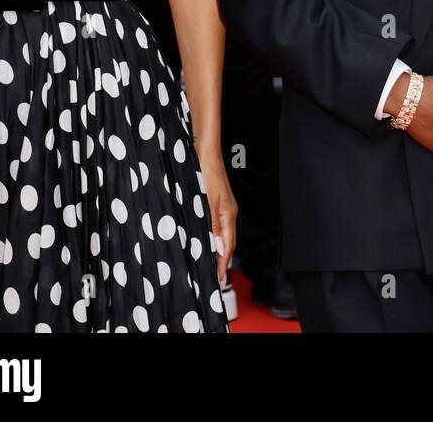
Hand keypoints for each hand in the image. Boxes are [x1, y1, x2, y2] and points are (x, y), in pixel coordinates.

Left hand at [197, 149, 236, 284]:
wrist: (204, 151)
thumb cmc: (206, 173)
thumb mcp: (207, 202)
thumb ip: (214, 227)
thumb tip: (221, 249)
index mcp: (228, 215)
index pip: (228, 246)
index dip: (223, 264)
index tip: (219, 280)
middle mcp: (227, 214)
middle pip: (227, 243)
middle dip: (221, 261)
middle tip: (215, 279)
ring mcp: (222, 208)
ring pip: (221, 236)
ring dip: (216, 251)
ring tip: (209, 265)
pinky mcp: (214, 203)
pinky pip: (215, 227)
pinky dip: (211, 238)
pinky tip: (204, 241)